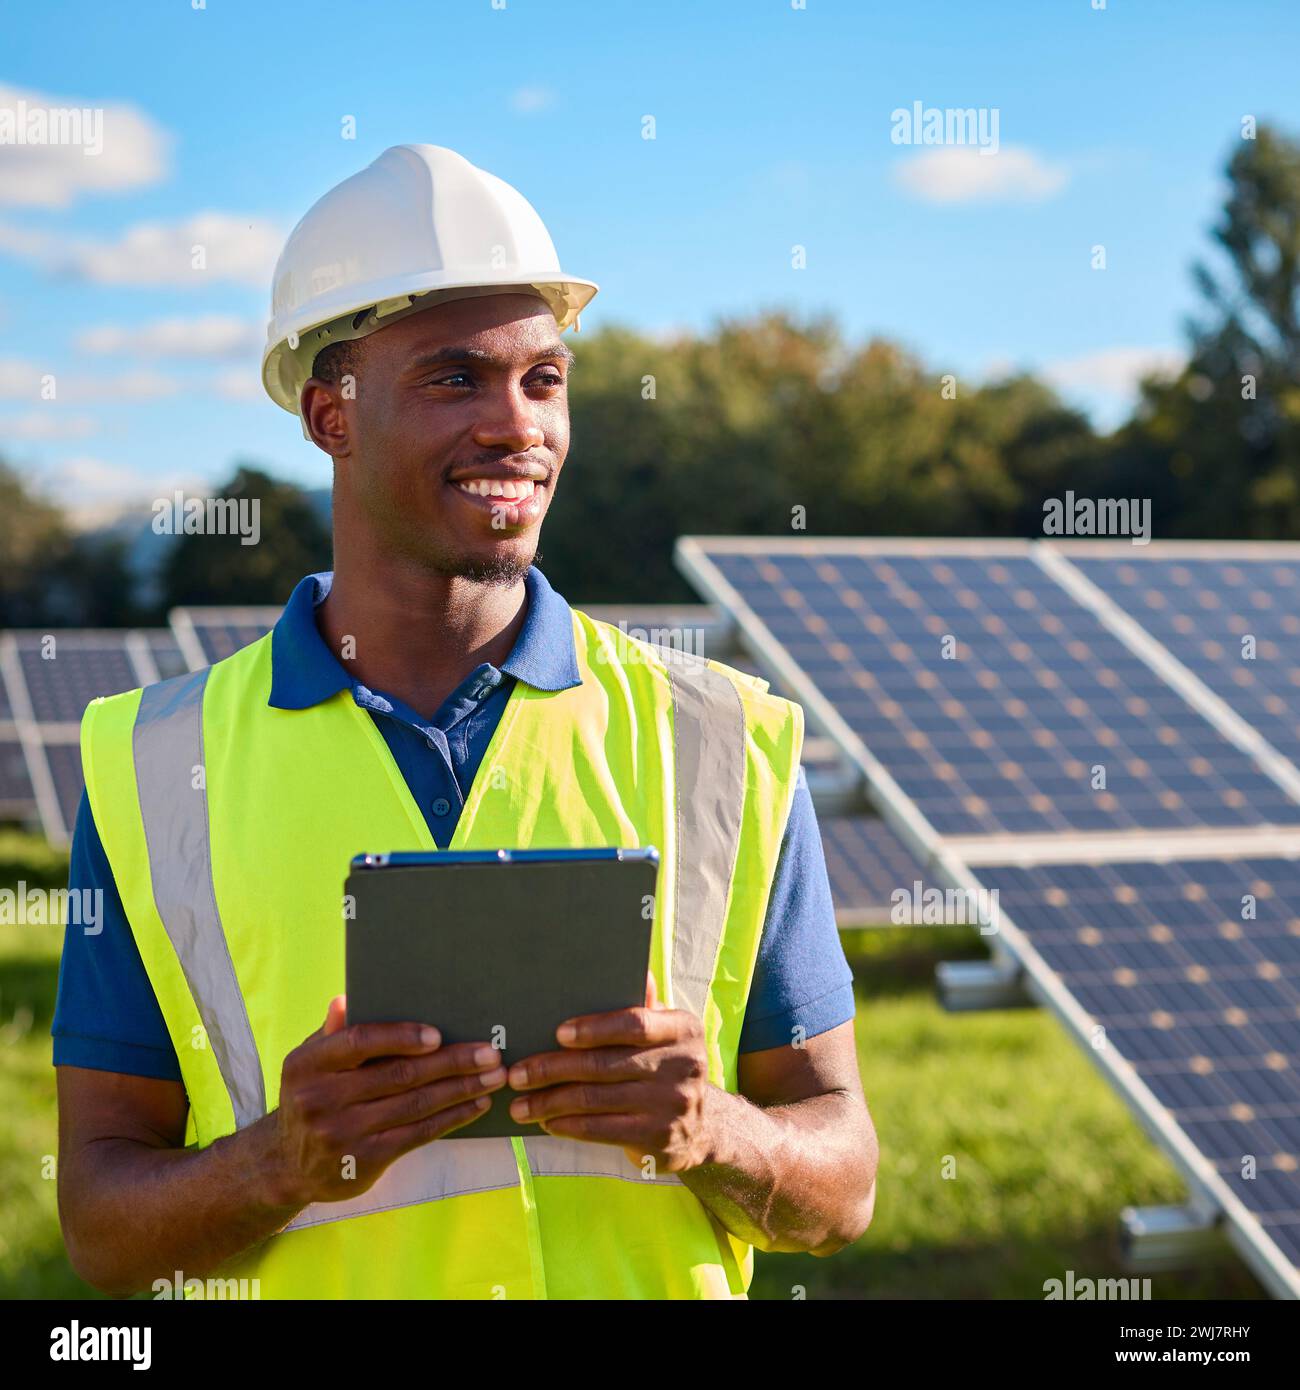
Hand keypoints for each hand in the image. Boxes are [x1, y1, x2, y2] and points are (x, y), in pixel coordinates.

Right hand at [268, 995, 506, 1205]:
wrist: (286, 1164)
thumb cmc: (312, 1094)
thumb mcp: (310, 1061)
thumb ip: (334, 1033)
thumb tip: (346, 999)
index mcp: (308, 1064)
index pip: (359, 1043)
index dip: (400, 1037)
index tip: (438, 1034)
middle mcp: (322, 1099)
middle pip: (398, 1076)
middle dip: (451, 1063)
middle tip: (490, 1053)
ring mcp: (342, 1134)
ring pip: (415, 1106)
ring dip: (461, 1089)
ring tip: (493, 1077)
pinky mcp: (364, 1162)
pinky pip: (417, 1134)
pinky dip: (451, 1118)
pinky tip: (475, 1105)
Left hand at [506, 973, 718, 1172]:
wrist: (704, 1127)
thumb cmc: (667, 1066)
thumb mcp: (666, 1032)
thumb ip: (645, 1004)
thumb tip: (628, 964)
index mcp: (682, 1029)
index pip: (635, 1023)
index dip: (594, 1028)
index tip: (558, 1033)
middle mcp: (682, 1066)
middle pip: (604, 1065)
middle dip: (553, 1069)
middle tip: (517, 1074)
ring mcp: (671, 1106)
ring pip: (595, 1100)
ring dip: (550, 1102)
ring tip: (520, 1104)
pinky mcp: (658, 1139)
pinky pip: (601, 1131)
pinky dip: (568, 1126)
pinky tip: (547, 1122)